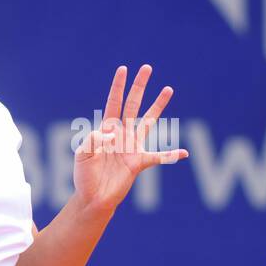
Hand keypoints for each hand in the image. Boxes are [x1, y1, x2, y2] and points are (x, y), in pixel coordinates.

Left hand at [74, 64, 188, 216]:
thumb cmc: (85, 176)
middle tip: (147, 68)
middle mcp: (121, 134)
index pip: (112, 104)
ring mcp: (132, 146)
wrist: (93, 198)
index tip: (123, 69)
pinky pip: (159, 157)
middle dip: (139, 87)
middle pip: (132, 105)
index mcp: (105, 131)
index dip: (118, 87)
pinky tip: (184, 153)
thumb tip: (111, 134)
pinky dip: (171, 155)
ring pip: (149, 121)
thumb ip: (92, 141)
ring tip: (168, 89)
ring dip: (158, 106)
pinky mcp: (140, 162)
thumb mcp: (82, 156)